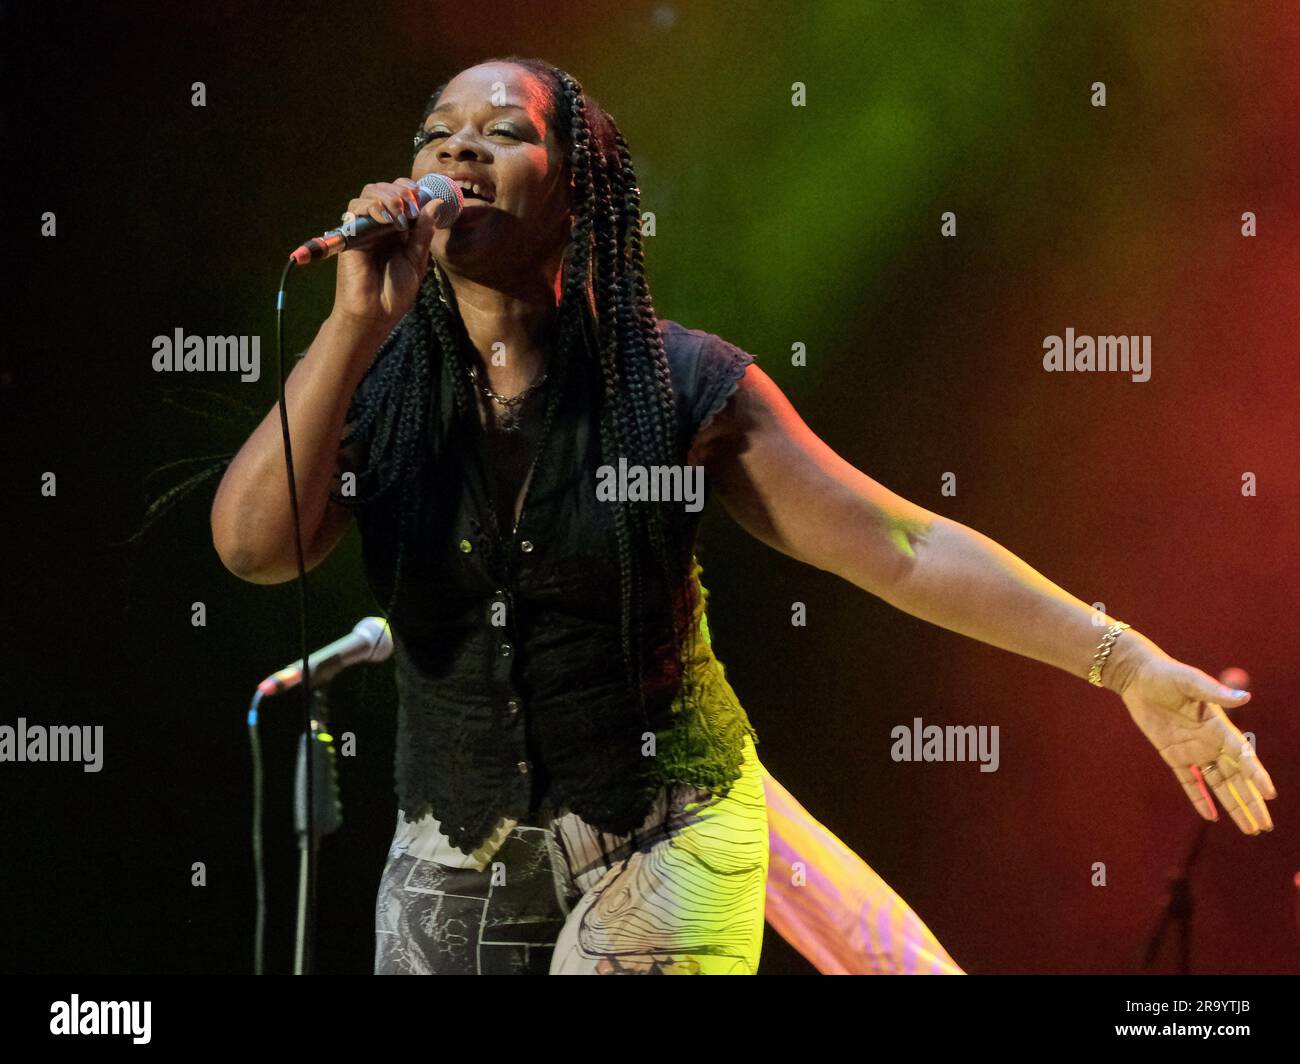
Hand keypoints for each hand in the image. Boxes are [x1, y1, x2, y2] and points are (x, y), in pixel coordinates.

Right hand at [331, 177, 447, 332]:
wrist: (375, 315)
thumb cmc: (395, 292)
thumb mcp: (416, 260)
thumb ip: (423, 232)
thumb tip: (435, 203)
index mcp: (398, 229)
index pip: (402, 195)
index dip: (412, 190)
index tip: (426, 195)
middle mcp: (380, 224)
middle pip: (384, 188)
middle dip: (401, 190)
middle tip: (413, 204)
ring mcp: (364, 228)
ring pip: (369, 193)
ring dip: (388, 196)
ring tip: (401, 212)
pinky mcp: (351, 235)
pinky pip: (355, 209)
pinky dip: (372, 207)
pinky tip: (387, 219)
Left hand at [1119, 654, 1276, 833]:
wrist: (1138, 677)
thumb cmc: (1167, 675)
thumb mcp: (1190, 682)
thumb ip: (1215, 692)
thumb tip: (1244, 697)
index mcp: (1220, 727)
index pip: (1243, 756)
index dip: (1256, 775)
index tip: (1269, 794)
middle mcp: (1211, 742)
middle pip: (1236, 778)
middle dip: (1251, 801)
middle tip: (1266, 826)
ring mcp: (1193, 750)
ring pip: (1218, 784)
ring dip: (1233, 806)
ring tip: (1250, 829)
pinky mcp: (1173, 755)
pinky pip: (1190, 782)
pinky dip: (1200, 798)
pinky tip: (1211, 816)